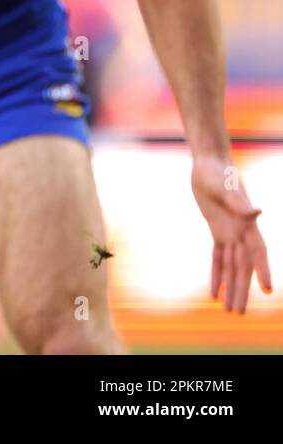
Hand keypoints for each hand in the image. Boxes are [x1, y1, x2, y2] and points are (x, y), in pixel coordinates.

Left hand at [190, 155, 271, 312]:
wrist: (208, 163)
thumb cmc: (218, 172)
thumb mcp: (225, 186)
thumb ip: (239, 202)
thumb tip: (257, 212)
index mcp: (247, 223)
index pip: (257, 251)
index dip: (262, 270)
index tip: (266, 290)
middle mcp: (241, 231)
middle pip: (243, 265)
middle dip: (242, 289)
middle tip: (239, 312)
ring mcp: (230, 232)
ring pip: (231, 266)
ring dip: (230, 287)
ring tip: (229, 310)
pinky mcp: (217, 230)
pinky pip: (218, 257)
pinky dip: (217, 273)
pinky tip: (215, 292)